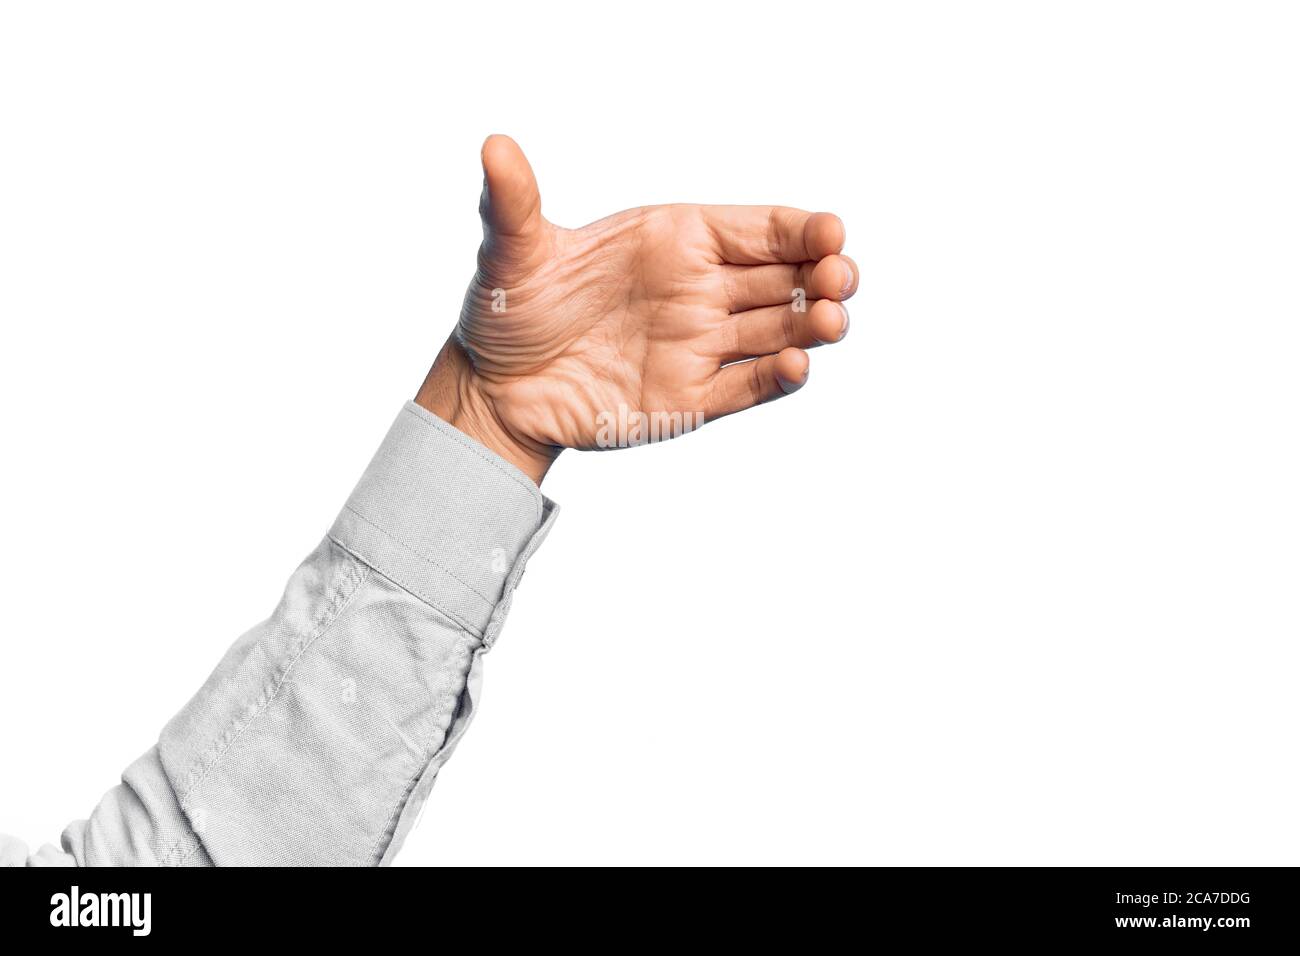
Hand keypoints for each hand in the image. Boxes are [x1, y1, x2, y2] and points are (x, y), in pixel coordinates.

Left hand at [416, 135, 855, 483]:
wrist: (491, 388)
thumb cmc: (506, 311)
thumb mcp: (510, 252)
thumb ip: (513, 203)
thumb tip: (493, 146)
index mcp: (675, 240)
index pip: (758, 228)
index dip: (801, 229)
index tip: (831, 231)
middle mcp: (699, 290)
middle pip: (785, 278)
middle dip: (822, 275)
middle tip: (839, 277)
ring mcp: (699, 346)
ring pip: (778, 332)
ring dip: (811, 326)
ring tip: (830, 321)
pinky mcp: (690, 399)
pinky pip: (746, 387)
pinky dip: (776, 379)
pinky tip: (795, 367)